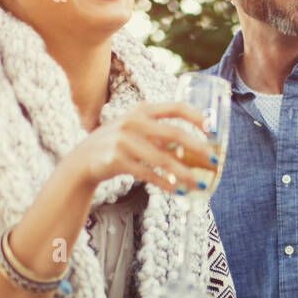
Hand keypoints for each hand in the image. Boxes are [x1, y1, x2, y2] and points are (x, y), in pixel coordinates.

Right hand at [66, 101, 215, 192]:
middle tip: (214, 161)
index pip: (175, 107)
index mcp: (142, 110)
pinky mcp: (117, 160)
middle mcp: (133, 122)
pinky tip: (178, 191)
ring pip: (163, 159)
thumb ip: (161, 133)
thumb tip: (197, 148)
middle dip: (198, 148)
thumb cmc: (118, 144)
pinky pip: (148, 174)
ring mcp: (124, 140)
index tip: (212, 129)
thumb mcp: (138, 130)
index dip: (196, 116)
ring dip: (184, 173)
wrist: (84, 160)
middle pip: (173, 133)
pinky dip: (165, 184)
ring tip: (199, 184)